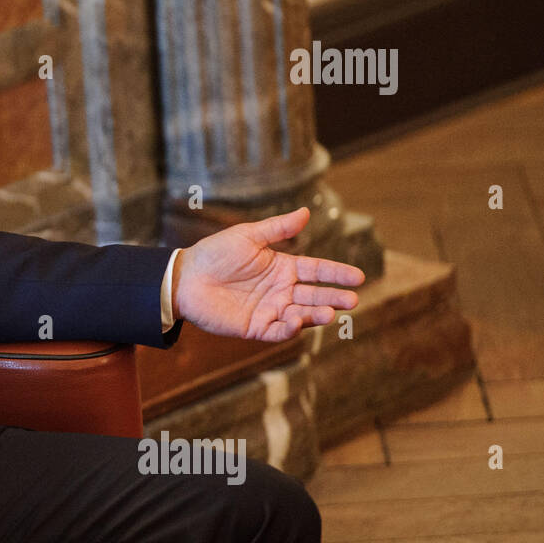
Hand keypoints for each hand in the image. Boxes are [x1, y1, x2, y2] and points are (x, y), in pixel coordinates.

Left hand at [173, 206, 364, 341]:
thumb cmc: (214, 254)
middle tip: (352, 300)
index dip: (336, 274)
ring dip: (316, 314)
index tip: (358, 277)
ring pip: (301, 315)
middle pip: (314, 295)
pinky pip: (277, 331)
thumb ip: (277, 228)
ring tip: (330, 312)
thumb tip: (306, 212)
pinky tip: (297, 321)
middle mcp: (280, 290)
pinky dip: (290, 329)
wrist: (185, 278)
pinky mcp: (255, 327)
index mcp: (282, 267)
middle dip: (334, 298)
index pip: (316, 270)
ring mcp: (269, 310)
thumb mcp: (248, 236)